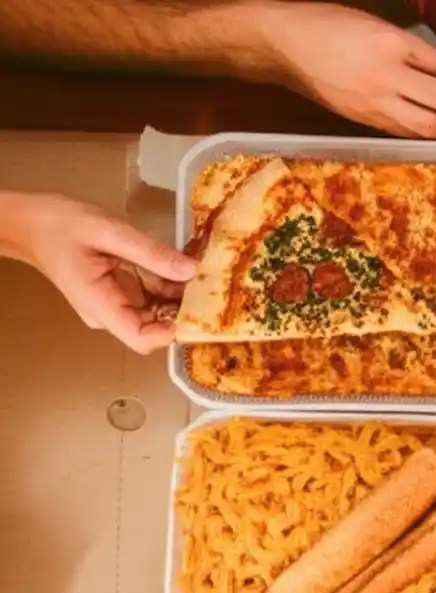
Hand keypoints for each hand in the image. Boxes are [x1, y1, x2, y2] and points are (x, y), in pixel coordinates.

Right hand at [0, 192, 195, 353]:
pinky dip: (171, 283)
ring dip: (183, 296)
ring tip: (209, 275)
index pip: (141, 337)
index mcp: (100, 304)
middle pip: (157, 326)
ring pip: (159, 310)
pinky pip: (153, 294)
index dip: (173, 332)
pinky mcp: (121, 291)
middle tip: (215, 287)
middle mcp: (110, 312)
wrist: (30, 222)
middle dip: (186, 310)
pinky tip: (189, 266)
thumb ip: (150, 253)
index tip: (199, 310)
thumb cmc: (60, 225)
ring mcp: (116, 303)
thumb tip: (190, 270)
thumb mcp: (109, 231)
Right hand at [264, 2, 435, 137]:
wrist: (284, 45)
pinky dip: (427, 133)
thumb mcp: (375, 23)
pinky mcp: (365, 119)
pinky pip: (406, 131)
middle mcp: (387, 76)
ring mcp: (375, 102)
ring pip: (429, 125)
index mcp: (392, 43)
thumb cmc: (328, 25)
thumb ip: (412, 46)